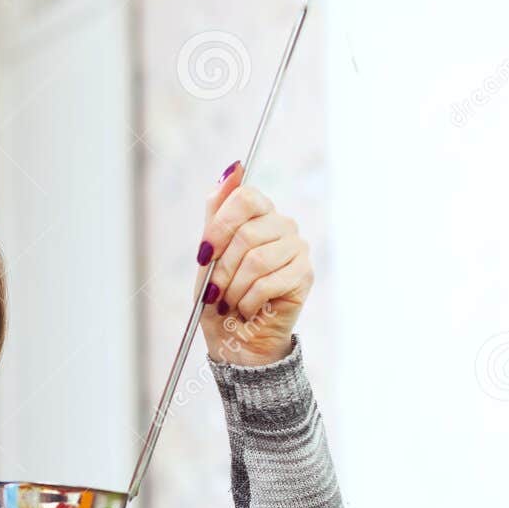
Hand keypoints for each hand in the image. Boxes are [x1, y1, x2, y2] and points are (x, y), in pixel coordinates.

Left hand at [194, 162, 311, 365]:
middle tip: (216, 292)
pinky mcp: (304, 274)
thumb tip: (233, 168)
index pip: (245, 197)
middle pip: (246, 233)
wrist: (235, 339)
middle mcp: (282, 225)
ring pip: (256, 260)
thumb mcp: (209, 254)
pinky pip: (268, 282)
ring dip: (233, 289)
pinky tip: (248, 309)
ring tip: (231, 303)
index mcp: (259, 214)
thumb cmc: (220, 297)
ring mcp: (297, 248)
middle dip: (221, 270)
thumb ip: (217, 211)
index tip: (204, 255)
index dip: (219, 227)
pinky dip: (248, 302)